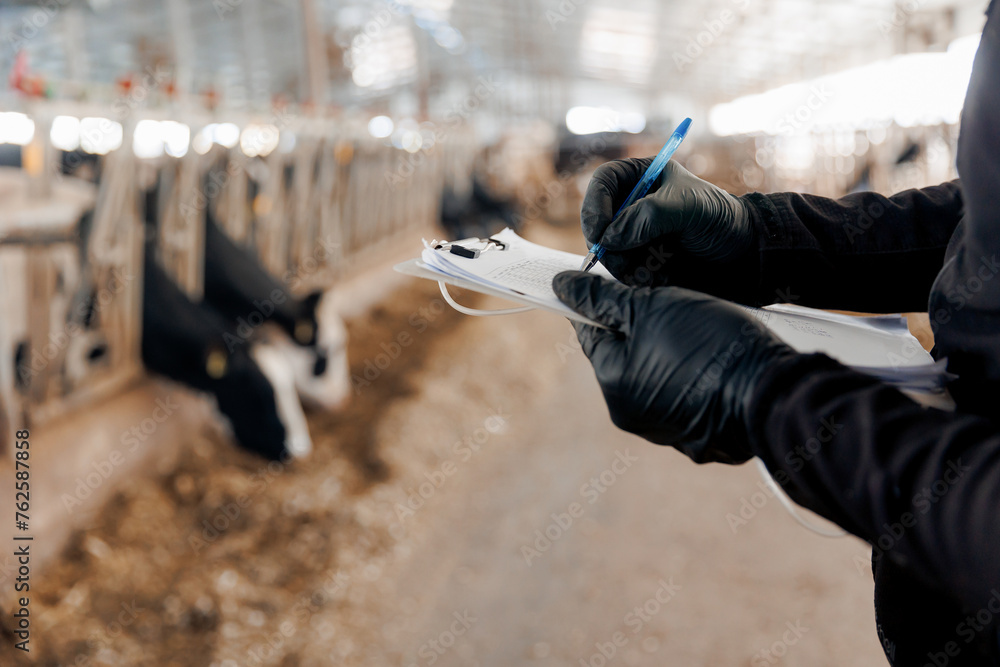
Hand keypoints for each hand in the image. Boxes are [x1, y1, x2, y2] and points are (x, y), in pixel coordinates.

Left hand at [552, 271, 795, 462]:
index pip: (591, 334)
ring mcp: (667, 431)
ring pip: (654, 376)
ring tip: (697, 328)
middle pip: (623, 357)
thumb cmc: (710, 343)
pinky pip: (685, 396)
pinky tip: (712, 357)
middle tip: (667, 302)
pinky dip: (692, 375)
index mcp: (614, 384)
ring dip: (666, 351)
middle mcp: (632, 415)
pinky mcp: (699, 436)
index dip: (599, 304)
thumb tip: (561, 286)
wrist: (773, 393)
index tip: (611, 285)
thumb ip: (602, 298)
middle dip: (639, 328)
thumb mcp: (652, 306)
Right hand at [583, 158, 758, 303]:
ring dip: (622, 263)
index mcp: (641, 177)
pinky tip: (661, 275)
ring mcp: (632, 235)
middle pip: (596, 220)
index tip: (599, 232)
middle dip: (604, 242)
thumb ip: (647, 217)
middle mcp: (631, 205)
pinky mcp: (638, 261)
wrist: (740, 254)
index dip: (595, 205)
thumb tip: (610, 238)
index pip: (603, 183)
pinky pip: (621, 272)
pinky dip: (636, 277)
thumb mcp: (687, 207)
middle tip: (618, 257)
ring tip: (654, 266)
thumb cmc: (719, 218)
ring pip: (606, 251)